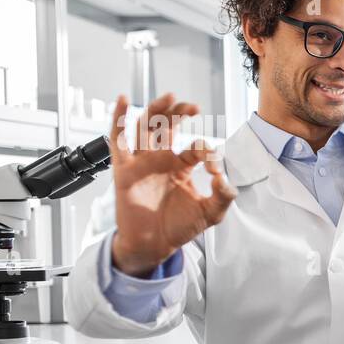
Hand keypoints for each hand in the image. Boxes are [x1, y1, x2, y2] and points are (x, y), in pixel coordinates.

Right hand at [108, 93, 236, 276]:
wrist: (153, 245)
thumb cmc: (179, 228)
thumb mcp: (210, 213)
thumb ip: (223, 197)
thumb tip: (225, 179)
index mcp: (181, 167)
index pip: (194, 147)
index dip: (205, 149)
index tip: (213, 163)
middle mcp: (161, 160)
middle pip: (167, 127)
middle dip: (179, 114)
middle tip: (192, 106)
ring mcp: (141, 163)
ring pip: (145, 128)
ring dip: (155, 111)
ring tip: (168, 98)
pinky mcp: (124, 170)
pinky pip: (118, 140)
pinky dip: (119, 118)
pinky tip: (123, 101)